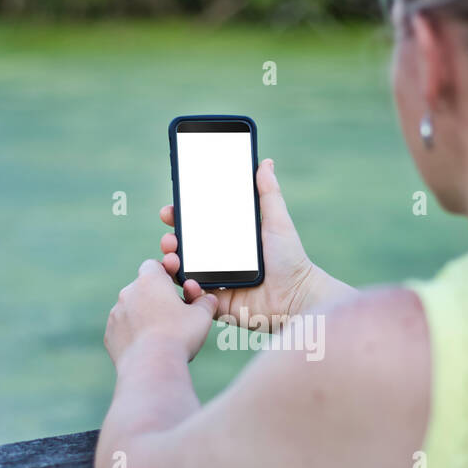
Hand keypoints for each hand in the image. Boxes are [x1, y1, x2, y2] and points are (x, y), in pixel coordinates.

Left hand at [104, 259, 217, 367]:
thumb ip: (205, 302)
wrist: (152, 365)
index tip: (175, 287)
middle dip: (156, 298)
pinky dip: (133, 335)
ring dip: (143, 317)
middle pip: (143, 289)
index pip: (154, 266)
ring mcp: (116, 314)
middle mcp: (128, 292)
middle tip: (173, 315)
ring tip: (161, 335)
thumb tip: (208, 300)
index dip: (165, 274)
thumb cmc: (179, 335)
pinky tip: (147, 347)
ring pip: (131, 310)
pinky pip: (123, 330)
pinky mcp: (110, 334)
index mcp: (150, 280)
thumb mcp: (202, 316)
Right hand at [159, 158, 317, 330]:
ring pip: (183, 271)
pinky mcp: (215, 305)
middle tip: (169, 234)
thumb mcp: (277, 222)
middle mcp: (218, 260)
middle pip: (185, 247)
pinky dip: (185, 287)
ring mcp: (215, 282)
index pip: (197, 225)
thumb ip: (268, 193)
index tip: (170, 209)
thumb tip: (265, 162)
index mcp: (228, 240)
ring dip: (171, 261)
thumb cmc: (290, 259)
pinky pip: (193, 297)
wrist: (297, 298)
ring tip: (171, 254)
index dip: (180, 216)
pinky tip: (185, 278)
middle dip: (171, 238)